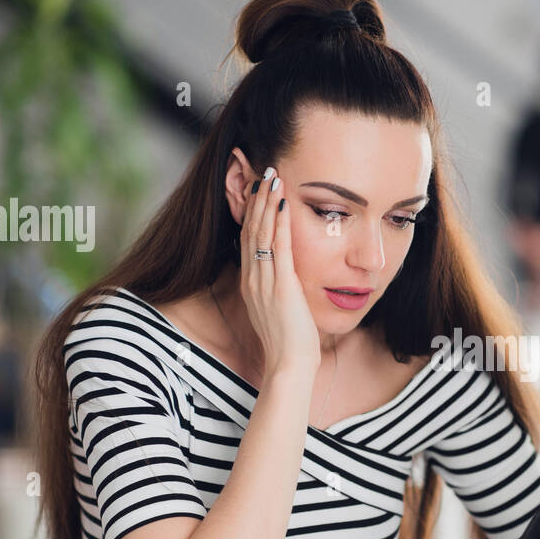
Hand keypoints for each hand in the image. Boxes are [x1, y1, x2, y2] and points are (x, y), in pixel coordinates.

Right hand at [238, 167, 320, 378]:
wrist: (289, 365)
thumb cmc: (290, 343)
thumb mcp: (279, 312)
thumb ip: (279, 292)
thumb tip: (287, 281)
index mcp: (252, 285)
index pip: (248, 240)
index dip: (252, 213)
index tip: (258, 191)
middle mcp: (253, 279)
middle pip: (251, 230)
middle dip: (257, 199)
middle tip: (263, 172)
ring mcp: (264, 282)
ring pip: (262, 233)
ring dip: (267, 203)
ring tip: (272, 176)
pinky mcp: (281, 286)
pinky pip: (279, 247)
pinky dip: (280, 222)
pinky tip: (283, 202)